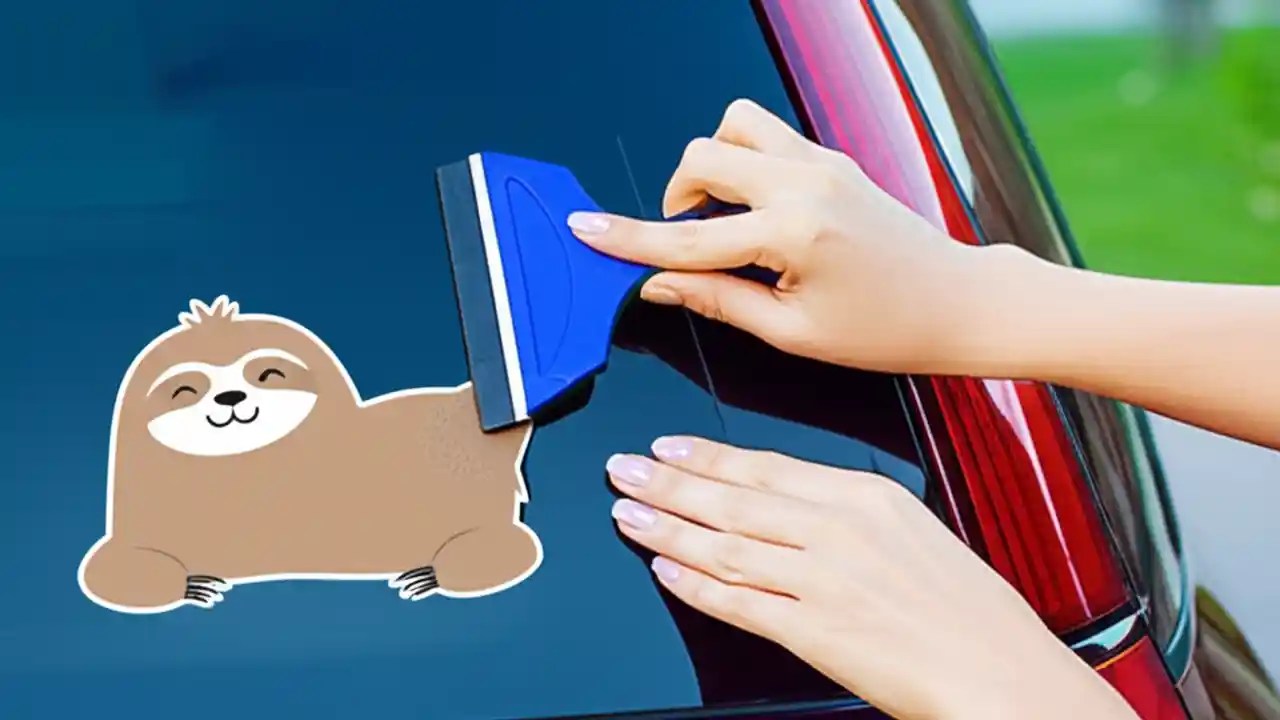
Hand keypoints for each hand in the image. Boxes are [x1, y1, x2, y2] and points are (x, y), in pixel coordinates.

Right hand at [569, 98, 1033, 375]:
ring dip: (713, 165)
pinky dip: (747, 165)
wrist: (956, 302)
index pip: (688, 238)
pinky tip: (760, 213)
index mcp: (793, 235)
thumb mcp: (792, 332)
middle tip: (693, 243)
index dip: (629, 238)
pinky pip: (769, 137)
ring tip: (725, 219)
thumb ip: (718, 300)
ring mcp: (822, 162)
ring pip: (735, 126)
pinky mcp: (833, 157)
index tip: (587, 229)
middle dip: (679, 198)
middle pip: (702, 155)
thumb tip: (659, 283)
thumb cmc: (887, 328)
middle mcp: (806, 184)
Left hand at [605, 436, 1137, 719]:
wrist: (1002, 671)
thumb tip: (785, 503)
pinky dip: (695, 586)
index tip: (668, 447)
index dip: (706, 456)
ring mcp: (822, 581)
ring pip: (724, 546)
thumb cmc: (968, 609)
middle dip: (667, 483)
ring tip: (629, 514)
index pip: (765, 466)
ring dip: (666, 529)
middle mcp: (838, 531)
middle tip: (622, 469)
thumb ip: (846, 512)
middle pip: (732, 499)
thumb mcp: (911, 530)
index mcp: (866, 496)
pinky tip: (665, 571)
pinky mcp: (815, 633)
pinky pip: (738, 604)